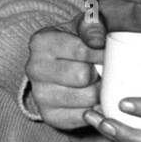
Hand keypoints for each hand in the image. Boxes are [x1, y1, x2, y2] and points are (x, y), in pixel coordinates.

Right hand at [25, 11, 105, 129]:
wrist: (59, 66)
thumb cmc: (76, 41)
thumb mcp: (83, 25)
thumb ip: (92, 23)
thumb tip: (97, 40)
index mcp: (41, 42)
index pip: (83, 50)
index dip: (102, 53)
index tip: (106, 53)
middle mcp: (34, 69)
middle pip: (84, 76)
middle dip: (99, 73)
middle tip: (100, 70)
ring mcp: (40, 94)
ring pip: (88, 98)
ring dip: (100, 92)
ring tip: (97, 84)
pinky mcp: (50, 116)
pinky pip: (85, 118)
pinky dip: (96, 110)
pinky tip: (93, 100)